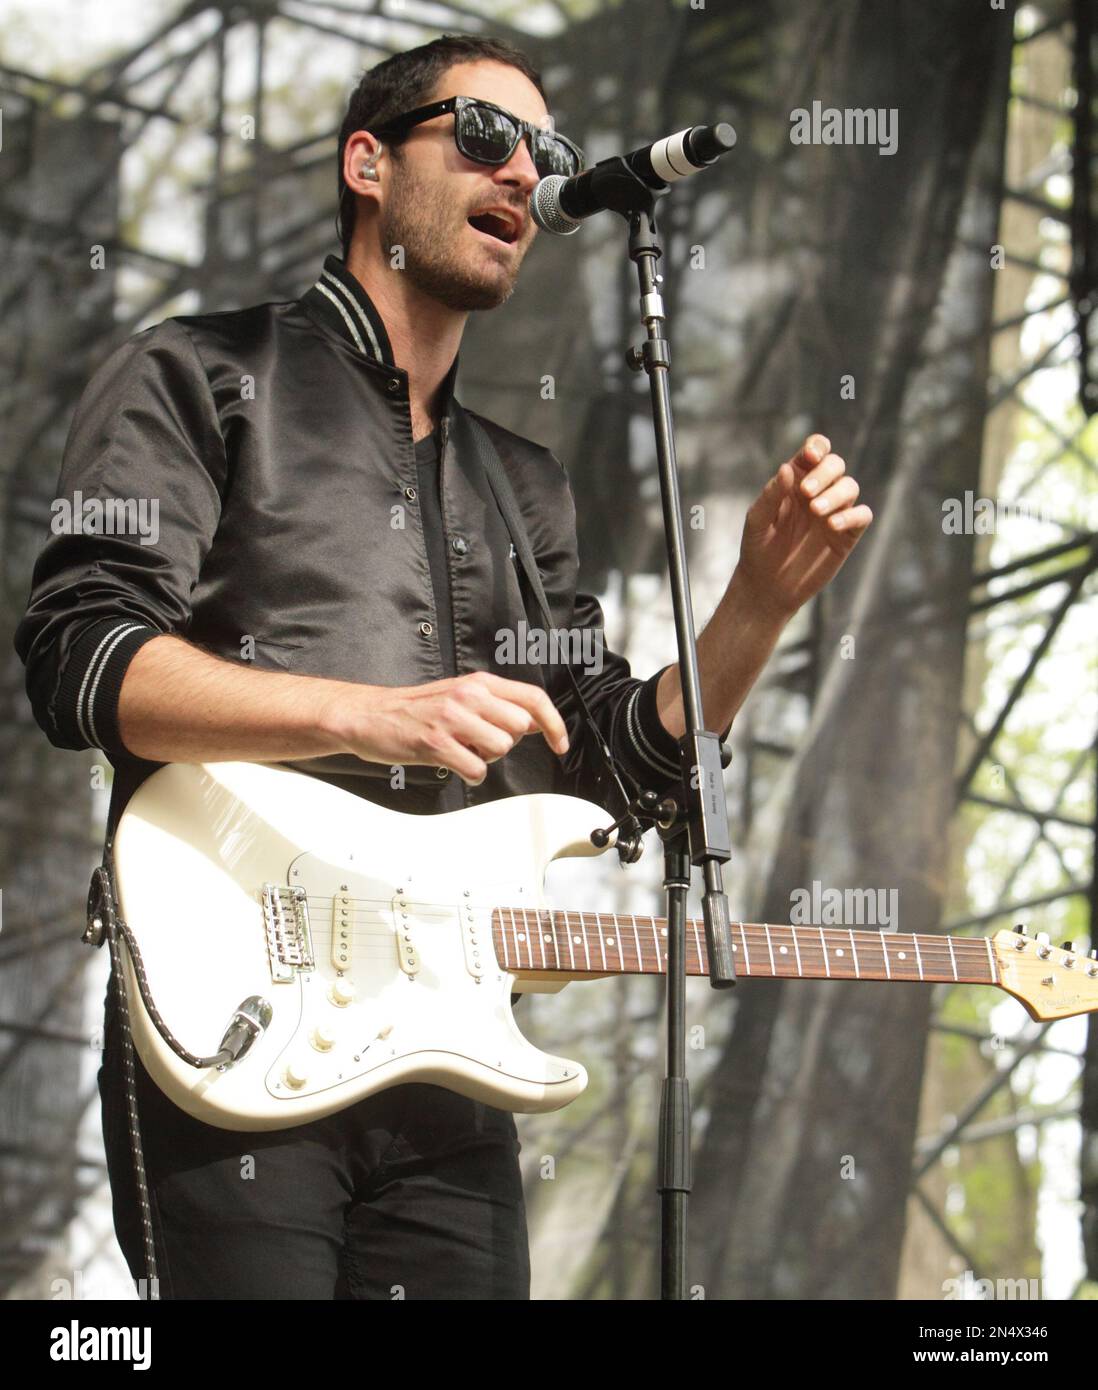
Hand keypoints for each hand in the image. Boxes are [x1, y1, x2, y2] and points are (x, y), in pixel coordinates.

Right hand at [323, 670, 568, 784]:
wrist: (368, 715)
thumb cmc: (414, 709)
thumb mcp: (459, 695)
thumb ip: (496, 705)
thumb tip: (534, 722)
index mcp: (478, 683)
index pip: (533, 698)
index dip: (554, 724)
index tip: (560, 744)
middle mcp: (468, 695)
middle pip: (519, 727)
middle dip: (506, 742)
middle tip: (480, 742)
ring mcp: (452, 719)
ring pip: (500, 748)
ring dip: (485, 757)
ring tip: (460, 749)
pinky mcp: (436, 742)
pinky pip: (476, 769)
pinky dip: (469, 772)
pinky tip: (450, 761)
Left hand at [734, 433, 872, 620]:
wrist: (766, 586)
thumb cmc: (758, 548)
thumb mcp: (757, 520)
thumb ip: (772, 494)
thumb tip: (788, 468)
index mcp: (796, 481)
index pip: (815, 451)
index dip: (817, 447)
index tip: (809, 456)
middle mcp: (818, 492)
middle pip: (836, 465)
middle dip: (824, 473)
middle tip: (806, 492)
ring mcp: (834, 512)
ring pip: (850, 487)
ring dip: (836, 494)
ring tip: (816, 511)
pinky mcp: (846, 535)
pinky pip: (863, 515)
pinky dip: (852, 515)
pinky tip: (832, 525)